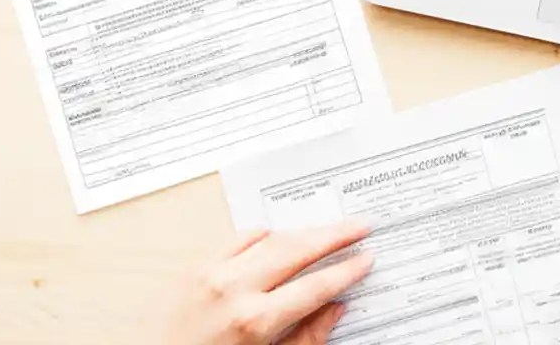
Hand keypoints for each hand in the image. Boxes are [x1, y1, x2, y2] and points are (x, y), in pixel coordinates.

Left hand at [160, 221, 372, 344]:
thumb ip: (303, 339)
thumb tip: (334, 309)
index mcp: (255, 322)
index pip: (317, 286)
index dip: (347, 270)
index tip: (366, 259)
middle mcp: (234, 291)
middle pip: (298, 249)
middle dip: (334, 234)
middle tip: (359, 225)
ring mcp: (211, 274)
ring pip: (270, 238)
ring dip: (302, 231)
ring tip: (326, 229)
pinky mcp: (193, 267)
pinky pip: (236, 238)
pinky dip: (260, 235)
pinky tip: (275, 237)